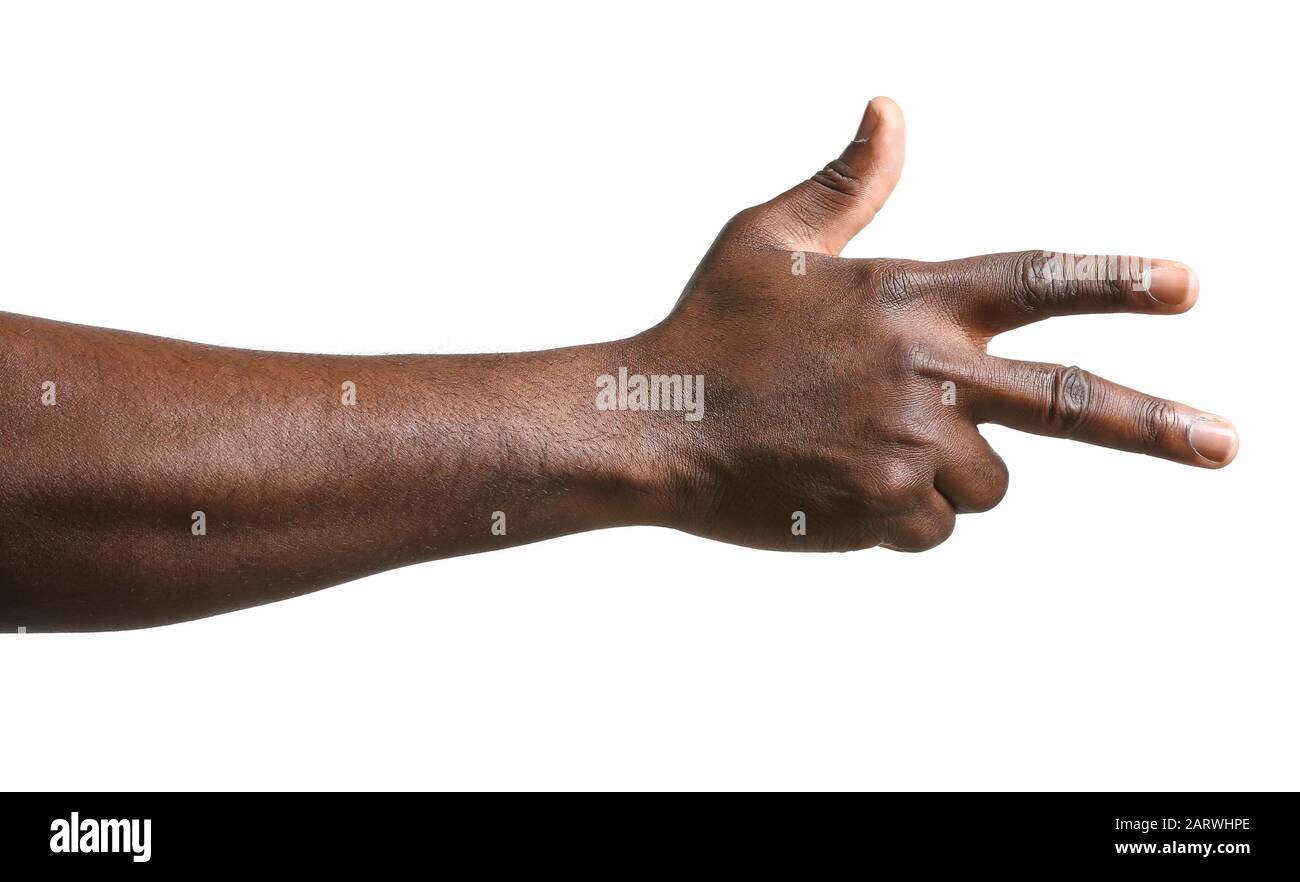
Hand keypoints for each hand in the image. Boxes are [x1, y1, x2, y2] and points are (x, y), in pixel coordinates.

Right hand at [636, 98, 1237, 551]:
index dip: (1120, 280)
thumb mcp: (770, 237)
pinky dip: (900, 515)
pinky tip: (836, 486)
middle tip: (1226, 445)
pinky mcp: (889, 507)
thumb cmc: (707, 327)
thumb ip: (848, 184)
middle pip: (1073, 402)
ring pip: (988, 481)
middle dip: (1159, 426)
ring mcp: (914, 444)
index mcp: (911, 295)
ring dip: (945, 473)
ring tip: (859, 450)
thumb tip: (889, 109)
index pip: (1039, 278)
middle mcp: (929, 368)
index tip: (1189, 289)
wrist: (654, 424)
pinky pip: (936, 527)